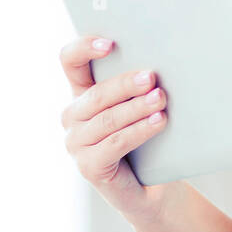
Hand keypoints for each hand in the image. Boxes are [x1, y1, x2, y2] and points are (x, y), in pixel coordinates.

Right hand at [58, 35, 168, 221]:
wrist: (154, 187)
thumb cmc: (149, 140)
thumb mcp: (141, 107)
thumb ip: (140, 87)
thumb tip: (159, 66)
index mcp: (81, 93)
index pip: (70, 61)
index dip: (84, 48)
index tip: (110, 43)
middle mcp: (73, 117)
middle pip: (95, 94)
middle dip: (125, 84)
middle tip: (152, 77)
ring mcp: (77, 143)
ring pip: (107, 120)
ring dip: (136, 108)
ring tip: (161, 99)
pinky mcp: (88, 166)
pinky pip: (115, 143)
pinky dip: (139, 131)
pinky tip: (158, 122)